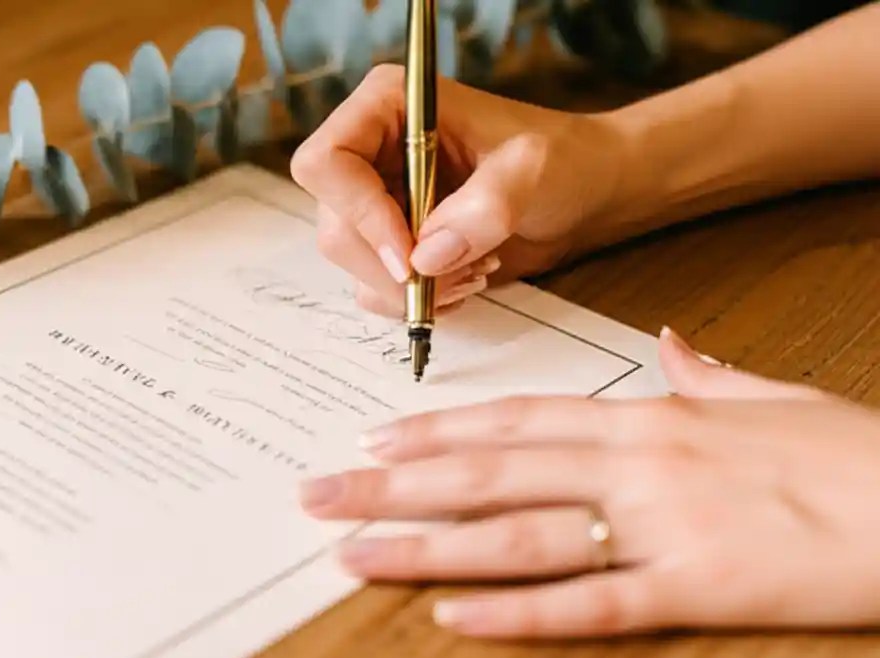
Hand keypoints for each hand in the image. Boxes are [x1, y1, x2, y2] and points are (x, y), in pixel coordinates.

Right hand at [289, 64, 629, 316]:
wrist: (583, 192)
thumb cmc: (562, 160)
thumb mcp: (533, 171)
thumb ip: (486, 208)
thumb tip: (426, 256)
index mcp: (388, 106)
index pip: (326, 162)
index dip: (359, 213)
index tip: (409, 255)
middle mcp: (370, 150)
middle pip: (335, 225)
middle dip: (392, 266)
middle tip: (452, 274)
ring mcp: (377, 198)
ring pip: (351, 263)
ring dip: (411, 287)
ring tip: (473, 270)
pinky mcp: (390, 238)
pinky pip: (373, 285)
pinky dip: (416, 298)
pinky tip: (463, 280)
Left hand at [298, 327, 879, 637]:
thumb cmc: (853, 455)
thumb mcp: (772, 398)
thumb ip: (707, 374)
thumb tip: (670, 346)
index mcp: (652, 417)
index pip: (518, 419)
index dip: (437, 430)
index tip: (372, 439)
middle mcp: (639, 463)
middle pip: (492, 471)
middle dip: (395, 484)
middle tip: (319, 494)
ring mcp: (664, 526)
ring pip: (518, 533)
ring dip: (427, 545)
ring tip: (351, 554)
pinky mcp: (698, 590)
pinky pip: (592, 601)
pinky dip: (516, 610)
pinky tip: (452, 616)